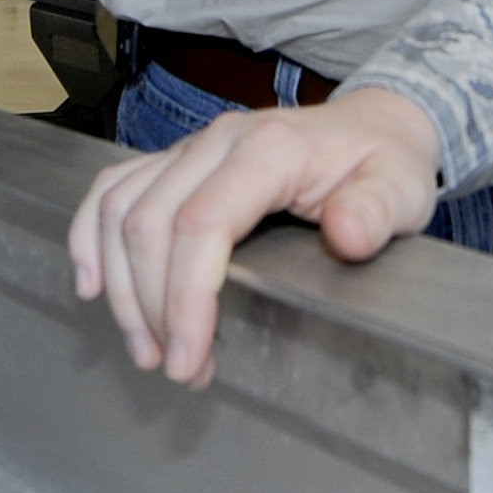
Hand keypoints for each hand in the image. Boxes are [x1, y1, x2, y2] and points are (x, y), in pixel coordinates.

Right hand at [69, 87, 442, 387]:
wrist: (374, 125)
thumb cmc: (385, 161)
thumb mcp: (402, 186)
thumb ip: (377, 210)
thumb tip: (347, 233)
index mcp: (268, 149)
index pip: (202, 224)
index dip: (185, 296)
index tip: (190, 357)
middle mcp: (219, 142)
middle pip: (150, 223)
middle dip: (152, 307)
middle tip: (178, 368)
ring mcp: (192, 149)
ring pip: (121, 210)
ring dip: (122, 287)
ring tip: (147, 348)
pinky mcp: (177, 161)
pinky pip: (113, 188)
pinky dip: (90, 235)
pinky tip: (91, 282)